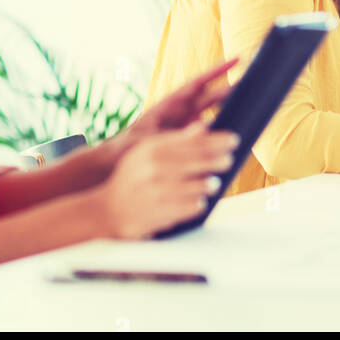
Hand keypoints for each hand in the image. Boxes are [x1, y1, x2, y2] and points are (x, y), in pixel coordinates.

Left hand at [89, 57, 238, 177]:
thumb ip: (176, 135)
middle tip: (256, 81)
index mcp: (171, 103)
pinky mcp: (188, 139)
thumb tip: (204, 128)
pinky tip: (239, 132)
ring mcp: (186, 125)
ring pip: (214, 113)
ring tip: (253, 103)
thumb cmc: (130, 147)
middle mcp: (181, 111)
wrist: (117, 162)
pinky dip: (223, 130)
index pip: (200, 82)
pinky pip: (210, 132)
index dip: (218, 71)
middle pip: (212, 96)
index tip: (238, 59)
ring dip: (231, 108)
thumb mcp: (151, 140)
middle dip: (232, 87)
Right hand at [96, 122, 240, 239]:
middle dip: (216, 159)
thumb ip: (175, 140)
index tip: (233, 138)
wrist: (106, 210)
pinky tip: (202, 203)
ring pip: (191, 186)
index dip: (215, 140)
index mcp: (151, 149)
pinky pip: (184, 208)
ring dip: (206, 184)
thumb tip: (204, 126)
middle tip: (230, 158)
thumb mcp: (146, 153)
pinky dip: (195, 205)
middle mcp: (152, 168)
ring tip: (216, 183)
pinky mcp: (157, 213)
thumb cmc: (132, 178)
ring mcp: (155, 192)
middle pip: (194, 161)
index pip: (190, 142)